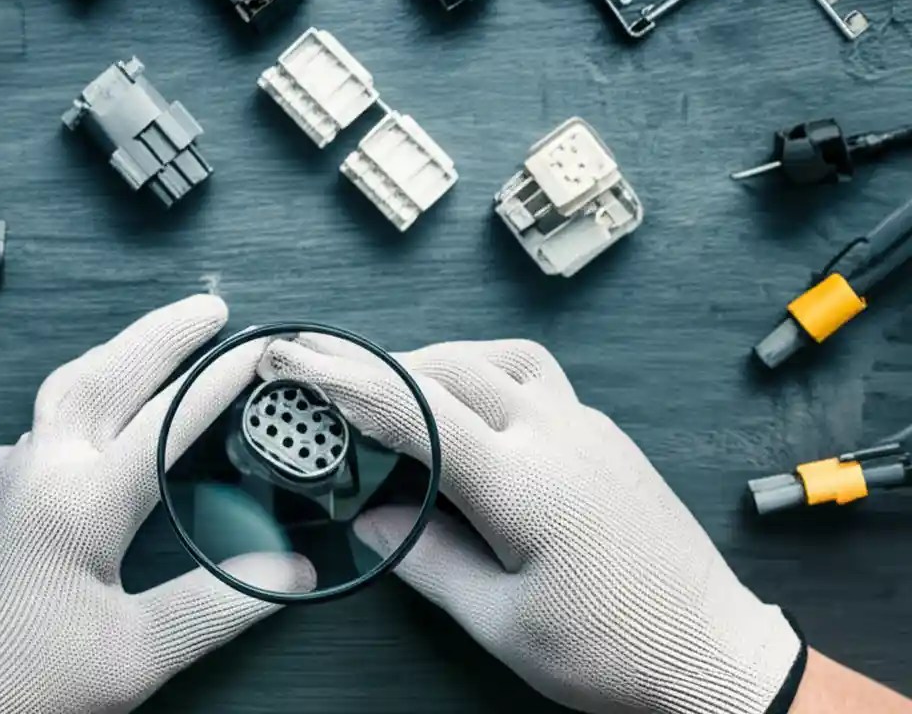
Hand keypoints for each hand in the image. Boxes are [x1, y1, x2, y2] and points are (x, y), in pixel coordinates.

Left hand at [0, 295, 313, 713]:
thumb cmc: (19, 688)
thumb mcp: (134, 656)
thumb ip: (218, 603)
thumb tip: (289, 572)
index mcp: (78, 506)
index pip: (167, 421)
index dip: (219, 381)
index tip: (258, 352)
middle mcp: (34, 470)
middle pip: (107, 372)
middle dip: (163, 331)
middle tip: (210, 308)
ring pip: (66, 387)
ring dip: (119, 354)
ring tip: (163, 339)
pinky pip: (39, 425)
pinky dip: (82, 400)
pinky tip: (106, 414)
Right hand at [261, 337, 803, 713]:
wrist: (713, 653)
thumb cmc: (616, 649)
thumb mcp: (501, 622)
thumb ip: (427, 560)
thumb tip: (372, 522)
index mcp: (524, 485)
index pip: (416, 412)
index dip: (347, 383)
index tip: (298, 362)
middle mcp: (558, 438)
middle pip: (453, 367)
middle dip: (383, 364)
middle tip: (331, 374)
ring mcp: (590, 430)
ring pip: (501, 357)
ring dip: (441, 361)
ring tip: (397, 388)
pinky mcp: (608, 437)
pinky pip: (539, 377)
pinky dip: (487, 376)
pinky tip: (469, 412)